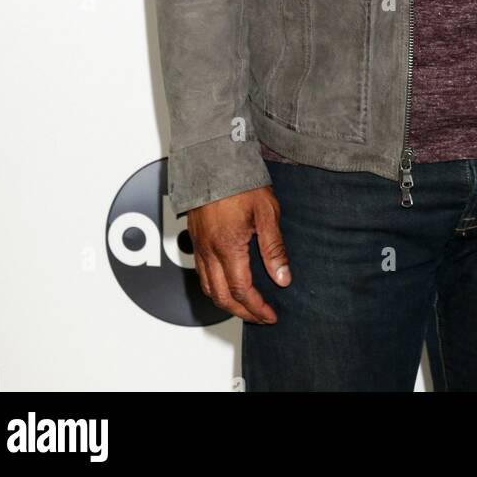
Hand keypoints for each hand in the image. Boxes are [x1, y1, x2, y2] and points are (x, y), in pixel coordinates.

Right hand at [188, 185, 290, 323]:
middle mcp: (209, 250)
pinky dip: (214, 288)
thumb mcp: (267, 212)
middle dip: (242, 312)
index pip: (241, 291)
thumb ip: (274, 248)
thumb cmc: (241, 182)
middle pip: (221, 297)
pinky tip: (227, 285)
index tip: (270, 315)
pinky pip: (201, 274)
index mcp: (228, 246)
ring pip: (208, 288)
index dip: (257, 308)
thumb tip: (282, 278)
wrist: (214, 160)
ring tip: (246, 307)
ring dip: (226, 304)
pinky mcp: (195, 239)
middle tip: (260, 317)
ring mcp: (199, 245)